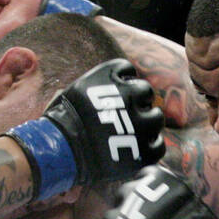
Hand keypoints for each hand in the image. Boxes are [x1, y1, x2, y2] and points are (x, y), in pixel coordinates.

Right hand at [6, 59, 164, 200]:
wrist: (61, 149)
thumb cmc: (62, 121)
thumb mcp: (78, 90)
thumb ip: (99, 85)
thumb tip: (110, 86)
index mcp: (110, 77)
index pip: (126, 69)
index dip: (123, 81)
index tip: (117, 90)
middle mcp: (129, 95)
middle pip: (145, 91)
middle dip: (138, 101)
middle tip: (127, 113)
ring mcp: (139, 123)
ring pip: (156, 117)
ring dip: (148, 122)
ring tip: (136, 131)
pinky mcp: (142, 150)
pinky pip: (158, 145)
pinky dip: (151, 146)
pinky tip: (140, 148)